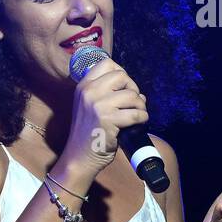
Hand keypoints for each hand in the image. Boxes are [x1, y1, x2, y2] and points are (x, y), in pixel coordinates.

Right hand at [64, 57, 147, 175]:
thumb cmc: (89, 133)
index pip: (107, 63)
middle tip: (132, 104)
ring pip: (133, 95)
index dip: (122, 73)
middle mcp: (89, 91)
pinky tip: (138, 124)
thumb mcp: (91, 107)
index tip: (124, 88)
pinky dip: (142, 119)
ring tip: (136, 116)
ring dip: (140, 106)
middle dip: (133, 89)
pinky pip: (136, 113)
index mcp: (84, 86)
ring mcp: (98, 105)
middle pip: (122, 76)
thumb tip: (139, 93)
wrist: (79, 157)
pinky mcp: (108, 119)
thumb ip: (109, 95)